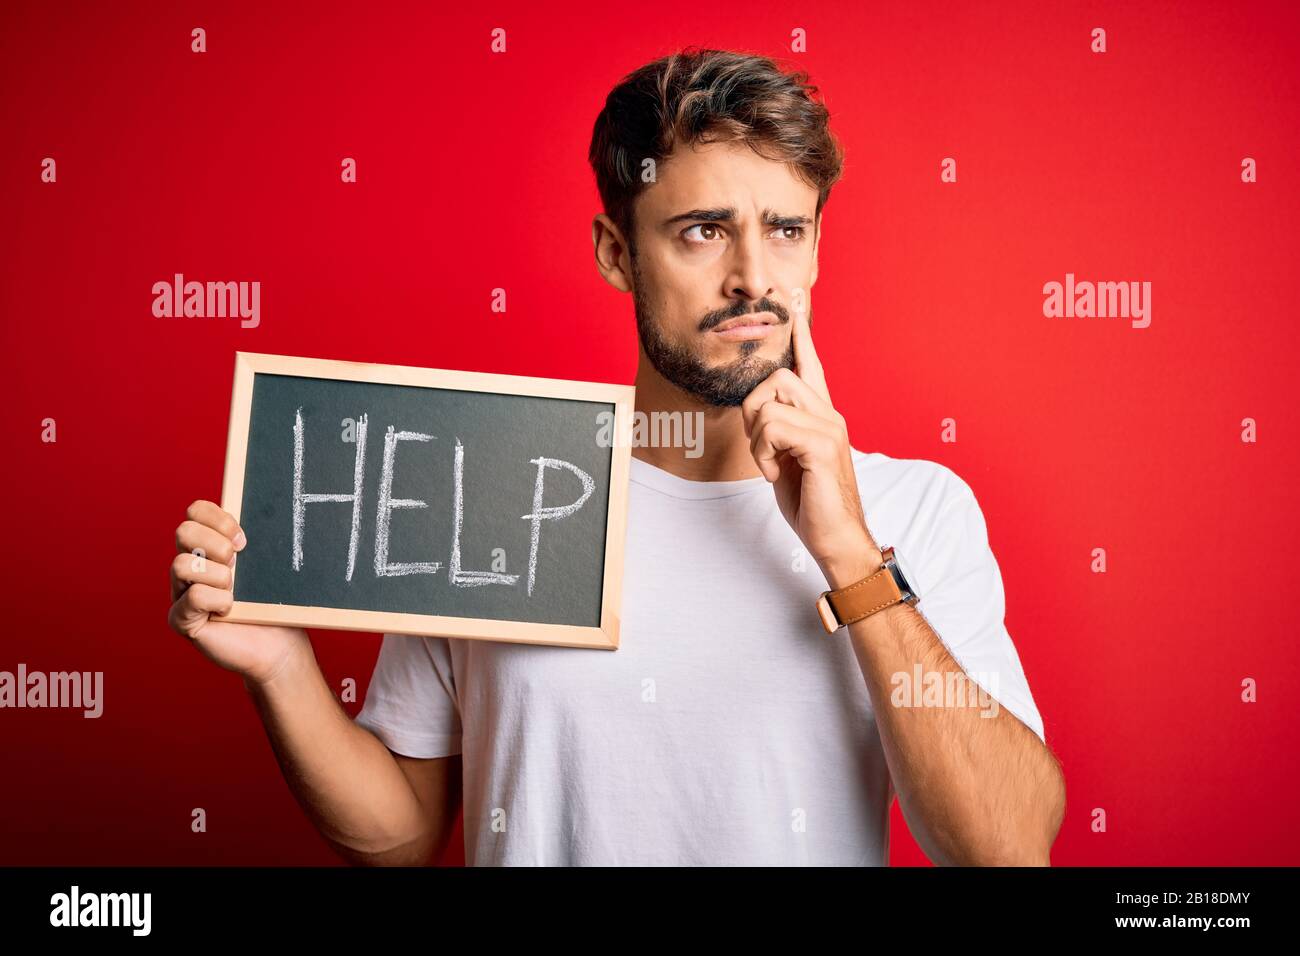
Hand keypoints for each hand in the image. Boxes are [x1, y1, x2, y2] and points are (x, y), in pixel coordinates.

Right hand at [169, 500, 311, 685]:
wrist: (281, 645)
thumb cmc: (273, 602)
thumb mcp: (265, 564)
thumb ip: (252, 537)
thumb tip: (267, 500)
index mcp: (208, 546)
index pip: (196, 511)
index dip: (219, 518)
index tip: (245, 540)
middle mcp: (190, 566)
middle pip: (183, 531)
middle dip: (217, 544)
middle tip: (239, 563)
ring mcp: (181, 593)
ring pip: (182, 564)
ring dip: (218, 576)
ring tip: (234, 591)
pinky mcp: (182, 620)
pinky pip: (191, 597)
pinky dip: (217, 601)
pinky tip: (230, 611)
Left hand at [741, 305, 881, 589]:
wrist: (836, 539)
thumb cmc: (811, 503)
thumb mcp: (788, 459)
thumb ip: (779, 430)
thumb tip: (758, 411)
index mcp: (822, 415)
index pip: (810, 363)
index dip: (801, 333)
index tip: (793, 299)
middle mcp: (830, 413)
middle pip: (776, 378)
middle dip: (753, 413)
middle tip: (764, 449)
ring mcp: (829, 427)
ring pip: (769, 402)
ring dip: (758, 439)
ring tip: (774, 465)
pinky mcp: (822, 445)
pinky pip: (773, 427)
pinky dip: (764, 453)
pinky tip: (777, 473)